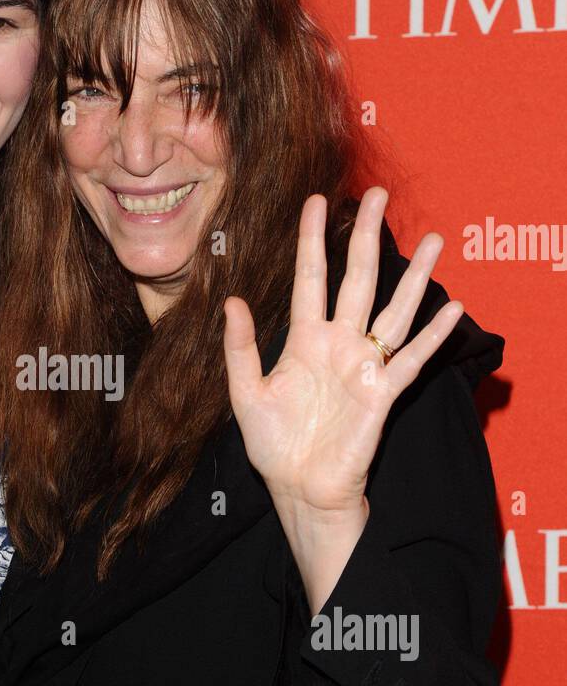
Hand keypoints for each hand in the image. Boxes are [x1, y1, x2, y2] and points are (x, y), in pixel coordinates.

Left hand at [223, 186, 463, 518]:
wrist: (298, 489)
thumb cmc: (273, 445)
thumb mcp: (246, 394)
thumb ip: (240, 348)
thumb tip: (232, 300)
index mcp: (303, 339)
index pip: (310, 277)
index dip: (312, 239)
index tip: (316, 200)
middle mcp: (338, 344)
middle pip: (357, 279)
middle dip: (367, 236)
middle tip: (377, 195)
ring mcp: (364, 366)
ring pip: (394, 310)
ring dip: (415, 278)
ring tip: (434, 241)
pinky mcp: (384, 393)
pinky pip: (411, 359)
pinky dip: (434, 335)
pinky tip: (453, 308)